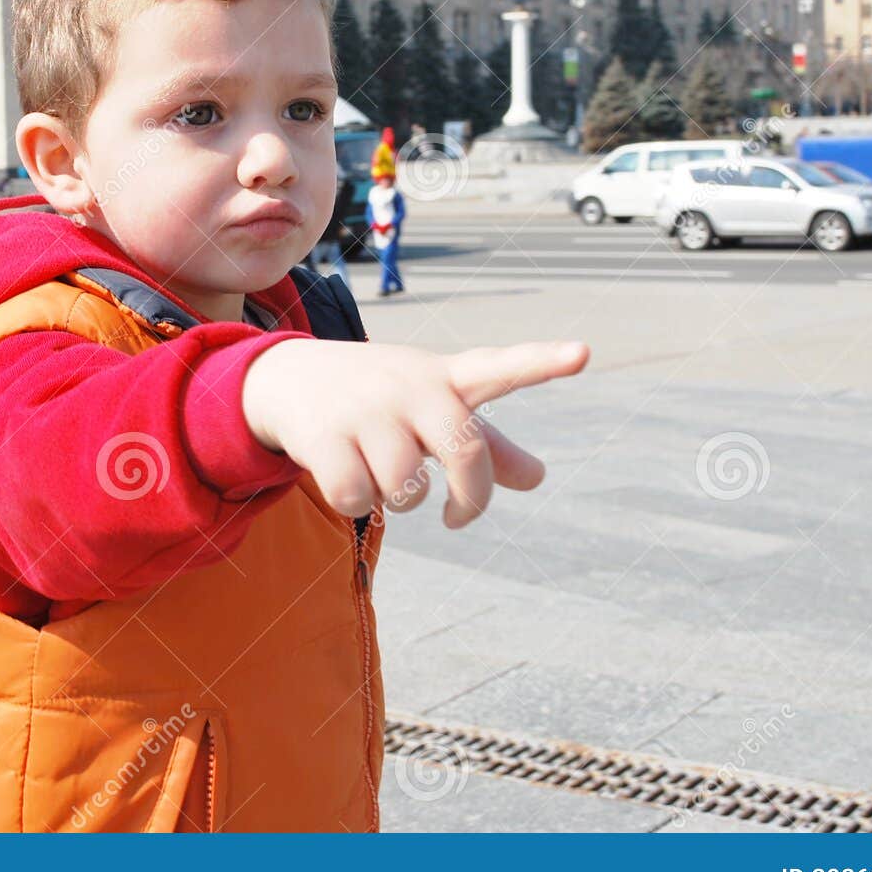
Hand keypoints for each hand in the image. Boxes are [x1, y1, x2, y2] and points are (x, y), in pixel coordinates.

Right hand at [243, 339, 589, 527]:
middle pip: (466, 452)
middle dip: (468, 499)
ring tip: (376, 469)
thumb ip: (488, 444)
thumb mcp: (433, 410)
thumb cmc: (381, 399)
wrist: (288, 377)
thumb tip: (538, 478)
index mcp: (447, 380)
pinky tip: (342, 474)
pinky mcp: (325, 432)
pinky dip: (353, 502)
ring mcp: (368, 407)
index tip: (583, 353)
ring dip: (395, 499)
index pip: (501, 366)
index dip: (542, 361)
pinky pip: (355, 498)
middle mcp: (412, 387)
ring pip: (407, 489)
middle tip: (457, 518)